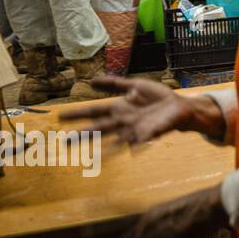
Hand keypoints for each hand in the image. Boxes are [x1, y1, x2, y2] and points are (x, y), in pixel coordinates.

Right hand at [59, 75, 196, 144]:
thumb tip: (91, 80)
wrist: (179, 105)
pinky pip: (140, 142)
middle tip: (65, 142)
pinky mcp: (150, 134)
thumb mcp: (135, 85)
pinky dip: (135, 146)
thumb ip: (115, 84)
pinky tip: (129, 150)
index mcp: (118, 108)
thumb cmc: (157, 97)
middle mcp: (123, 121)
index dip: (77, 114)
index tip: (59, 116)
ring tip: (91, 157)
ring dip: (104, 149)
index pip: (94, 111)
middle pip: (100, 128)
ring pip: (115, 140)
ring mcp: (135, 129)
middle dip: (83, 135)